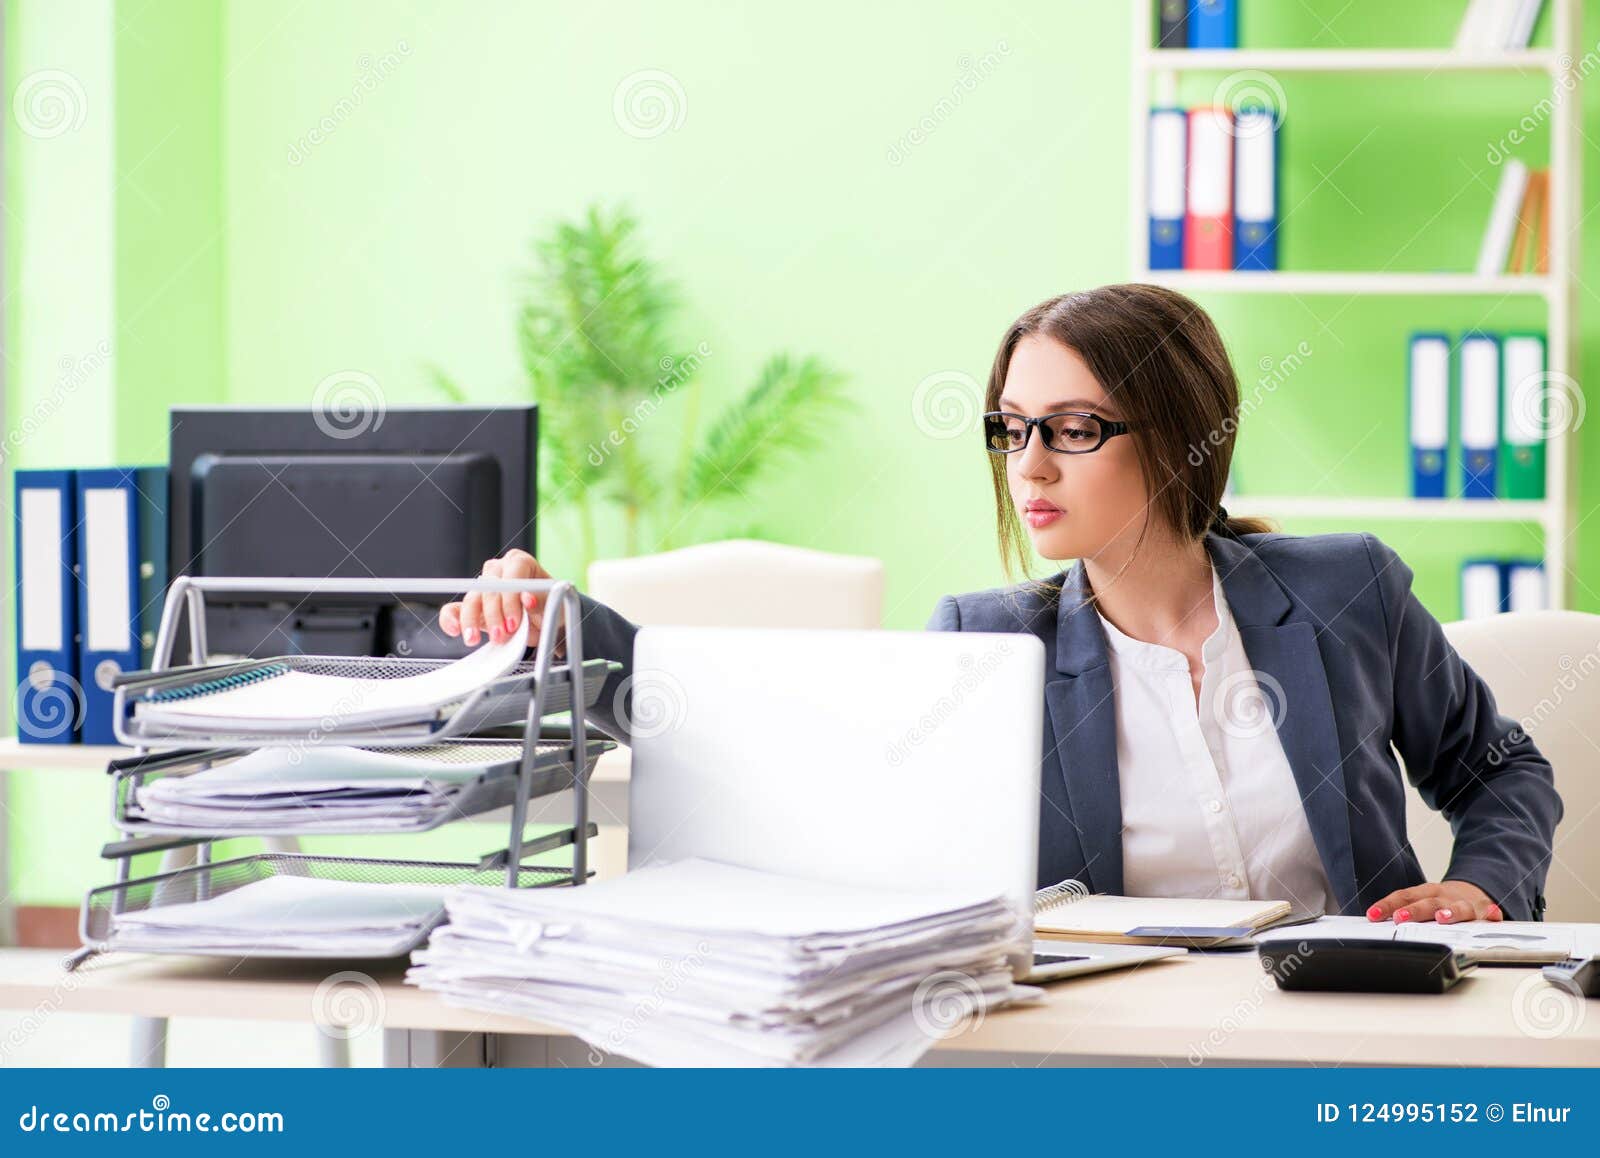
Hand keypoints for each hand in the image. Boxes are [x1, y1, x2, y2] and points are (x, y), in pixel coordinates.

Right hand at [439, 549, 563, 654]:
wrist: (546, 623)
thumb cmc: (552, 607)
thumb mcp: (554, 604)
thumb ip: (542, 601)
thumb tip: (529, 599)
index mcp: (520, 563)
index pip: (512, 572)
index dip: (511, 598)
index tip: (514, 621)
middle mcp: (499, 571)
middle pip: (489, 587)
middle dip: (493, 614)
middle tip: (501, 635)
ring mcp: (484, 589)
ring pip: (471, 599)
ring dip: (471, 621)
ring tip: (475, 639)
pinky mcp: (474, 607)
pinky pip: (455, 609)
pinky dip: (451, 619)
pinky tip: (455, 631)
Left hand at [1367, 880, 1502, 924]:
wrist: (1473, 890)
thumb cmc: (1442, 900)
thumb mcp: (1422, 900)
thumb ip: (1404, 909)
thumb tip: (1375, 920)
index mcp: (1427, 892)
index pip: (1404, 896)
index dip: (1387, 905)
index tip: (1373, 914)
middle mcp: (1445, 896)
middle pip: (1428, 902)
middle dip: (1414, 911)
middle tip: (1399, 918)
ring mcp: (1466, 903)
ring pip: (1459, 908)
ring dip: (1450, 912)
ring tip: (1442, 918)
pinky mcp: (1487, 910)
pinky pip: (1492, 913)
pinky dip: (1492, 914)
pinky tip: (1493, 916)